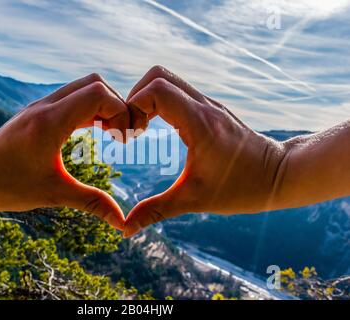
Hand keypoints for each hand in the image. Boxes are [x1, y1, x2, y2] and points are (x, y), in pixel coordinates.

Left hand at [0, 74, 128, 229]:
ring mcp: (42, 105)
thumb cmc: (5, 185)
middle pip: (95, 83)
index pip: (98, 93)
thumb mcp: (53, 194)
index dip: (120, 111)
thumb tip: (121, 223)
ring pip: (84, 87)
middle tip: (120, 135)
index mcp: (51, 122)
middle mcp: (47, 106)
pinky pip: (73, 97)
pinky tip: (96, 131)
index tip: (122, 139)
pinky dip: (91, 109)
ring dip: (104, 106)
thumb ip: (91, 203)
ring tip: (112, 134)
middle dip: (116, 105)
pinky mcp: (39, 111)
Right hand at [123, 66, 286, 236]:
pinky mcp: (210, 109)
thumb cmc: (242, 188)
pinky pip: (178, 92)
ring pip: (167, 80)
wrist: (281, 175)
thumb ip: (156, 211)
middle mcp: (204, 106)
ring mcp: (208, 104)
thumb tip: (126, 229)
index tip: (130, 137)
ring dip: (146, 99)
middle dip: (134, 98)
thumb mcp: (194, 200)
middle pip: (157, 76)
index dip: (132, 107)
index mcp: (200, 123)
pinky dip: (159, 103)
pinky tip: (157, 128)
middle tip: (132, 129)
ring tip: (141, 128)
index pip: (155, 91)